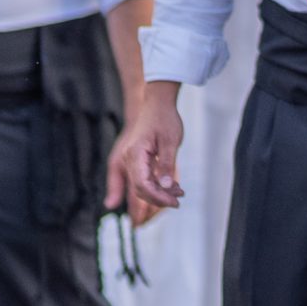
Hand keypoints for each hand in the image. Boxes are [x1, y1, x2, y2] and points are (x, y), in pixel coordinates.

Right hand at [110, 84, 185, 218]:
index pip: (142, 184)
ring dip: (158, 192)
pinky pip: (143, 177)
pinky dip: (156, 184)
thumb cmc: (164, 119)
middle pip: (139, 188)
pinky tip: (172, 187)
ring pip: (141, 185)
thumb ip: (167, 164)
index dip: (157, 197)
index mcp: (134, 154)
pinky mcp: (135, 160)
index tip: (174, 202)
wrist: (157, 104)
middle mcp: (127, 159)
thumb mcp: (170, 141)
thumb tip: (166, 186)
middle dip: (158, 198)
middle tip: (177, 201)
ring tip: (179, 193)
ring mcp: (129, 160)